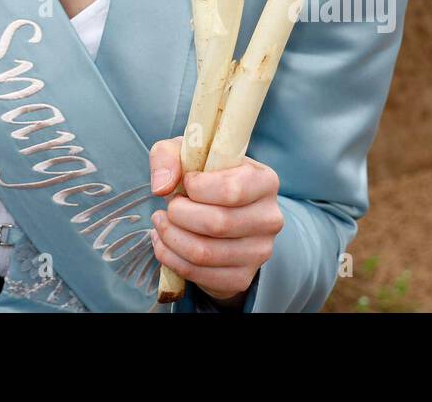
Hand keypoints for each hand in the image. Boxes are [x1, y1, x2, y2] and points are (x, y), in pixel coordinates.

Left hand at [148, 135, 283, 306]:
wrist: (217, 213)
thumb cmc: (202, 176)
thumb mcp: (184, 152)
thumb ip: (167, 156)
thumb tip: (161, 187)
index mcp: (265, 181)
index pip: (231, 190)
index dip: (197, 188)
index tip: (185, 183)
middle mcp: (270, 218)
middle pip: (217, 223)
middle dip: (179, 214)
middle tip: (167, 207)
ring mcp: (259, 252)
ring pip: (204, 253)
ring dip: (171, 238)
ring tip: (161, 224)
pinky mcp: (242, 278)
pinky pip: (200, 275)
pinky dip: (172, 260)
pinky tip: (165, 243)